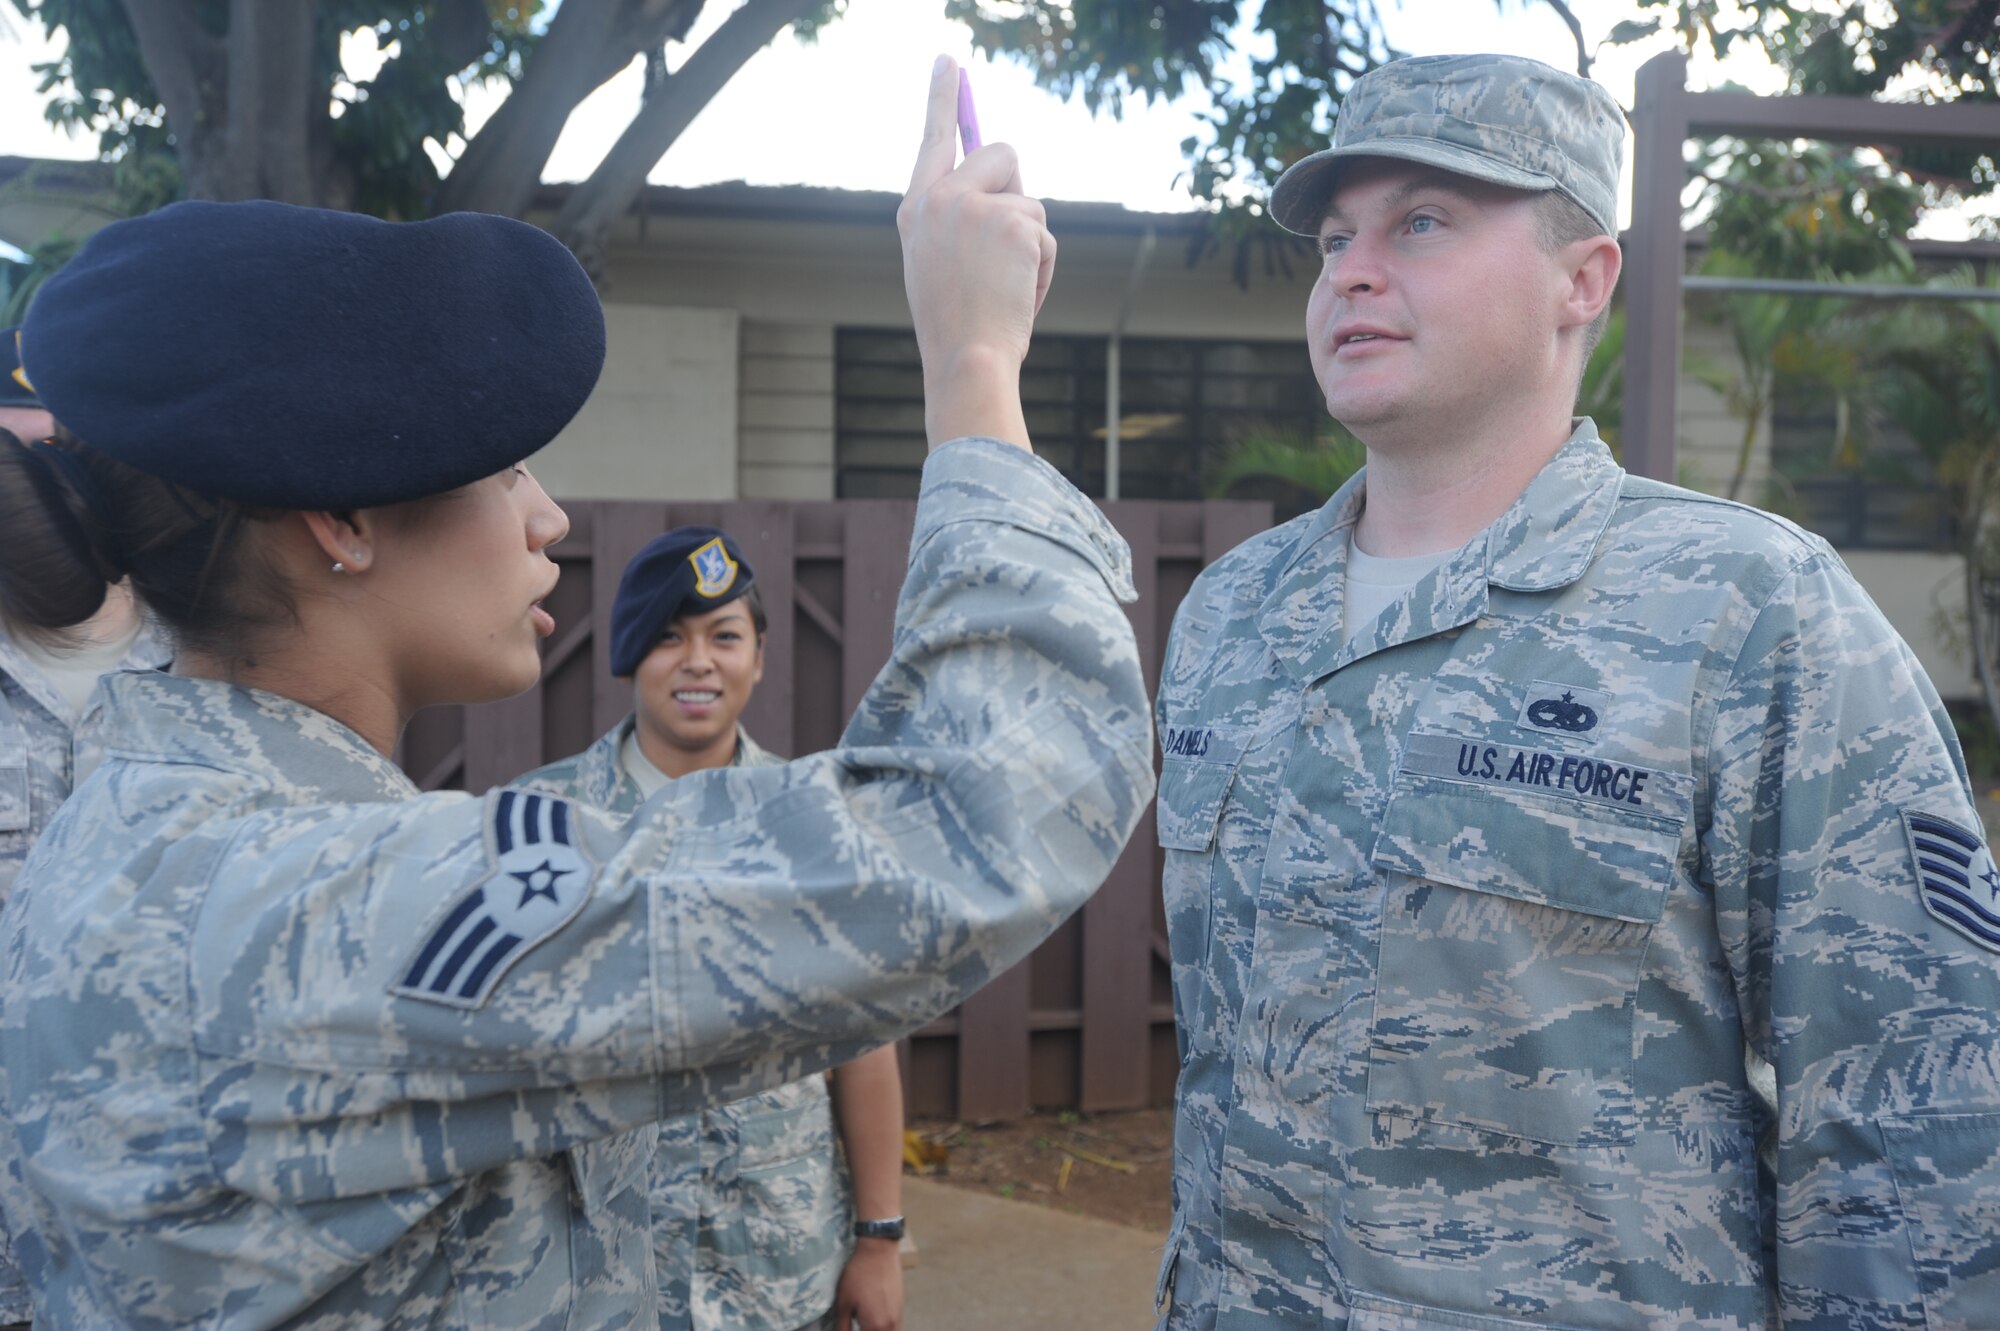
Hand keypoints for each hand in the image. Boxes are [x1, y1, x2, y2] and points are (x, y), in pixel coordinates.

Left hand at [830, 1236, 904, 1330]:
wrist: (878, 1251)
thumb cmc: (858, 1276)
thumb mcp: (844, 1303)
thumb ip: (843, 1327)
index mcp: (876, 1327)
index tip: (851, 1327)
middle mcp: (891, 1325)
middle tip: (858, 1325)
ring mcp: (899, 1315)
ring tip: (865, 1324)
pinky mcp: (901, 1306)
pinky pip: (895, 1326)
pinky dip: (885, 1328)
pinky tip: (874, 1319)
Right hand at [898, 55, 1055, 450]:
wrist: (967, 359)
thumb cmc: (959, 326)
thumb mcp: (943, 265)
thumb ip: (962, 220)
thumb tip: (1011, 188)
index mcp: (916, 210)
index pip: (933, 139)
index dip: (943, 98)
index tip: (949, 60)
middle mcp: (939, 199)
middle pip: (1001, 153)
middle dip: (1017, 190)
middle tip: (1007, 244)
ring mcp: (973, 205)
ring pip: (1029, 198)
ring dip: (1030, 242)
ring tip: (1005, 286)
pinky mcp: (1012, 219)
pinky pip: (1044, 232)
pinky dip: (1042, 266)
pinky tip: (1019, 293)